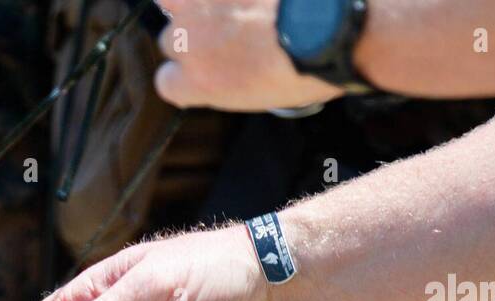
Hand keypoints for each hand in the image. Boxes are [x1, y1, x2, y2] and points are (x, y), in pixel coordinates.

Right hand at [154, 0, 343, 111]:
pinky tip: (247, 0)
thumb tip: (238, 68)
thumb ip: (234, 81)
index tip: (205, 69)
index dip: (186, 75)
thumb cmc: (306, 66)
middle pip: (169, 39)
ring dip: (190, 3)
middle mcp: (187, 42)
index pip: (167, 82)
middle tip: (226, 33)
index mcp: (197, 82)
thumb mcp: (265, 96)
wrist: (327, 26)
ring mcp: (199, 2)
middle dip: (192, 36)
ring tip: (222, 7)